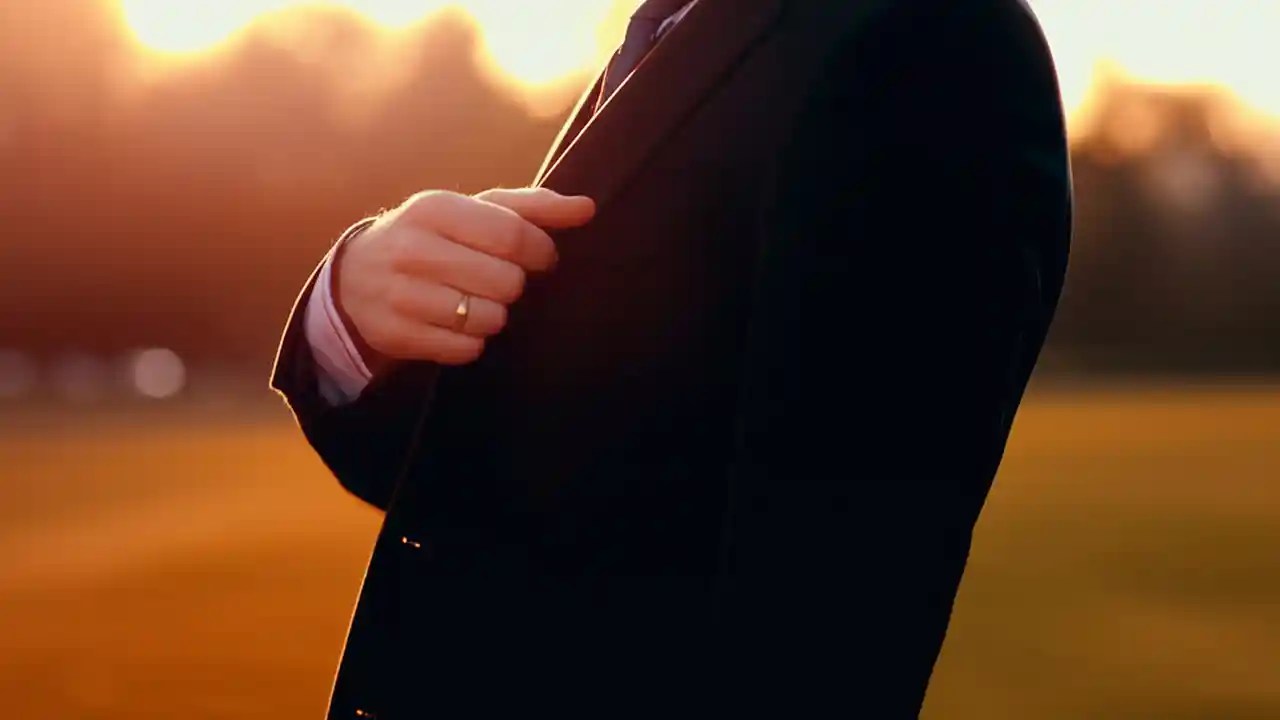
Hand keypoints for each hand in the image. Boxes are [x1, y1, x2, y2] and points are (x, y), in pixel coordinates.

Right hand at [335, 187, 595, 366]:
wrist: (355, 278)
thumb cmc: (433, 238)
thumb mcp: (472, 212)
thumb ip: (532, 207)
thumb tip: (587, 208)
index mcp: (435, 208)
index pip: (513, 236)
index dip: (540, 253)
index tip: (539, 259)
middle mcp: (412, 249)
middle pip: (506, 282)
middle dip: (514, 286)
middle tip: (499, 281)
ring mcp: (399, 295)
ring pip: (489, 320)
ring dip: (495, 316)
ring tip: (476, 302)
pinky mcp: (395, 336)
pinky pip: (466, 350)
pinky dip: (471, 342)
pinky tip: (456, 325)